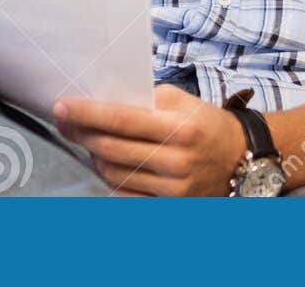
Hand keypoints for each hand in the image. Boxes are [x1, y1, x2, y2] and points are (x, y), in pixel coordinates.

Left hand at [53, 85, 245, 196]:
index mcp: (181, 128)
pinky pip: (124, 193)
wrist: (241, 160)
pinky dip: (109, 176)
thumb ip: (148, 99)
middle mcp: (175, 160)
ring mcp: (171, 187)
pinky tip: (104, 161)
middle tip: (64, 121)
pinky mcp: (167, 205)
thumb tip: (106, 99)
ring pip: (113, 172)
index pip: (123, 120)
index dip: (88, 113)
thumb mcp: (185, 101)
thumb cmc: (207, 125)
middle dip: (81, 133)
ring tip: (87, 139)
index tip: (63, 106)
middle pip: (112, 148)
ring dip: (93, 154)